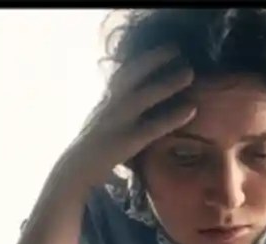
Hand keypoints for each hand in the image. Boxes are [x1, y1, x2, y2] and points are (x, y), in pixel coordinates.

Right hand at [60, 45, 195, 190]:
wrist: (75, 173)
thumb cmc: (92, 151)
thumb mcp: (102, 124)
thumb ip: (117, 112)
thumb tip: (136, 105)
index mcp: (106, 102)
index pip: (123, 74)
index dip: (143, 60)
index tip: (165, 49)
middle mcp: (109, 107)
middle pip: (131, 75)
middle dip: (152, 59)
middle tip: (176, 49)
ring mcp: (117, 123)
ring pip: (143, 96)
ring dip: (166, 83)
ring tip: (189, 72)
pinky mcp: (126, 142)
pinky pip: (153, 126)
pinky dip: (172, 117)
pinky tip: (191, 109)